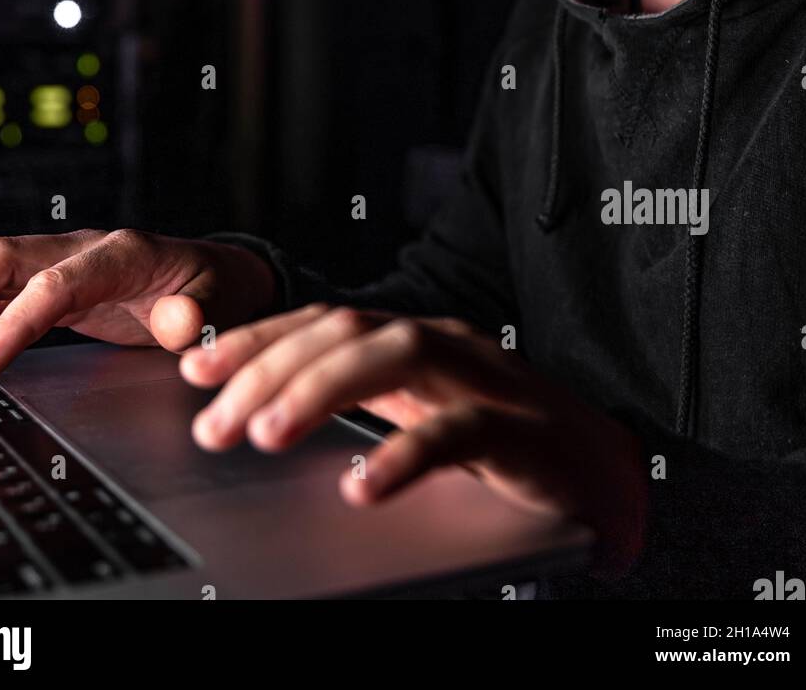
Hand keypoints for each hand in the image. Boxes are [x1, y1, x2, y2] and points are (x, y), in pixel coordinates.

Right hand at [0, 230, 277, 377]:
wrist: (221, 275)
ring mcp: (65, 264)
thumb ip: (199, 314)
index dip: (14, 321)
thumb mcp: (222, 304)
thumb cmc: (218, 289)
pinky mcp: (56, 285)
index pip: (55, 283)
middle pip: (6, 259)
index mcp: (123, 254)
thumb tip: (177, 323)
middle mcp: (84, 250)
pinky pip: (0, 294)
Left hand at [180, 304, 648, 577]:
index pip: (324, 321)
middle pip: (348, 330)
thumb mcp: (419, 412)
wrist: (609, 473)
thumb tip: (262, 408)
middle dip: (271, 370)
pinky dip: (404, 454)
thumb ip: (359, 400)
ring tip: (266, 433)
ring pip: (397, 356)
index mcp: (414, 339)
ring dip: (322, 389)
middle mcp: (445, 344)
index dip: (258, 340)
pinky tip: (360, 484)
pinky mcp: (524, 433)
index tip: (196, 370)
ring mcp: (487, 380)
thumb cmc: (504, 440)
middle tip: (214, 424)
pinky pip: (459, 432)